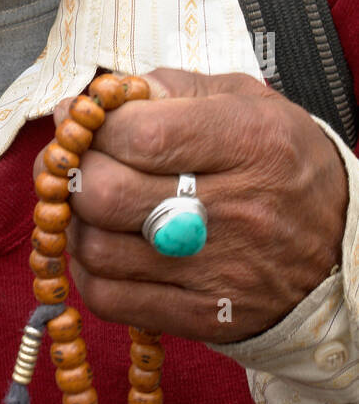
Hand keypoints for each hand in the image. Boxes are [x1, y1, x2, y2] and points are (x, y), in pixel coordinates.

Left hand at [33, 68, 348, 342]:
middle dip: (72, 170)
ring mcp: (219, 270)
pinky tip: (102, 244)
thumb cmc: (280, 159)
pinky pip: (112, 299)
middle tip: (72, 159)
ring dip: (74, 221)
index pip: (142, 133)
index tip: (85, 118)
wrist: (344, 244)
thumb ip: (171, 87)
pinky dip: (88, 270)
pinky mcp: (204, 316)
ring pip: (98, 249)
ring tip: (87, 202)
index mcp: (250, 140)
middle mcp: (237, 208)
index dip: (95, 124)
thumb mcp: (245, 100)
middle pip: (109, 194)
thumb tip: (95, 97)